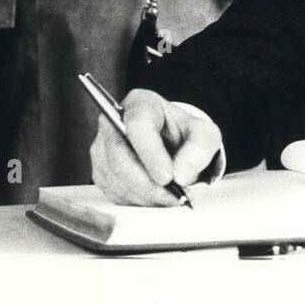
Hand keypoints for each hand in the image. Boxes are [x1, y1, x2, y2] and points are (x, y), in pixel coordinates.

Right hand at [89, 88, 223, 205]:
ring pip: (114, 177)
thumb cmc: (184, 136)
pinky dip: (136, 201)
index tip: (168, 177)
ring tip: (169, 198)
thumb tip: (181, 174)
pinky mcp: (100, 171)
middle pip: (118, 155)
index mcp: (141, 103)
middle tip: (172, 197)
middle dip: (146, 183)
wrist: (172, 147)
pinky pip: (112, 191)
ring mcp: (103, 147)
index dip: (151, 154)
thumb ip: (200, 149)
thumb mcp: (204, 135)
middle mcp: (114, 122)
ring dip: (143, 195)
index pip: (137, 125)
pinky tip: (155, 198)